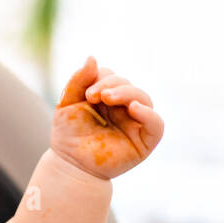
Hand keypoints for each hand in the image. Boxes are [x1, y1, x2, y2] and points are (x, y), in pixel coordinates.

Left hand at [51, 57, 163, 179]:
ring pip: (143, 98)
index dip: (101, 77)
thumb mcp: (67, 104)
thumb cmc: (67, 136)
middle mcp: (124, 107)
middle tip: (93, 96)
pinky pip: (156, 124)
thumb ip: (78, 80)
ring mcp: (136, 122)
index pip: (112, 76)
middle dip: (112, 84)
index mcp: (107, 97)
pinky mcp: (145, 140)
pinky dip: (148, 114)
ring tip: (107, 97)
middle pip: (128, 85)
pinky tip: (133, 108)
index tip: (86, 92)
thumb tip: (92, 57)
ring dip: (126, 93)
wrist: (70, 165)